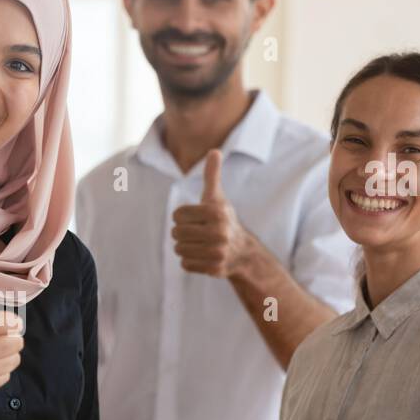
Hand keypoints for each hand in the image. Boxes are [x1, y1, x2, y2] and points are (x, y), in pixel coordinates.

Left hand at [170, 149, 252, 277]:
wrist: (242, 252)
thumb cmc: (223, 220)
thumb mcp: (218, 198)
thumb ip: (212, 176)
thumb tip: (214, 151)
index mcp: (216, 212)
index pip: (177, 216)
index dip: (182, 218)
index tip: (196, 219)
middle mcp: (219, 232)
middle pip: (176, 233)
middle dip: (183, 233)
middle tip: (198, 233)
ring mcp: (217, 252)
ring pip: (179, 249)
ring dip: (185, 247)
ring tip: (200, 244)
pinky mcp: (214, 268)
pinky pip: (185, 264)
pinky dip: (190, 261)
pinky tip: (203, 256)